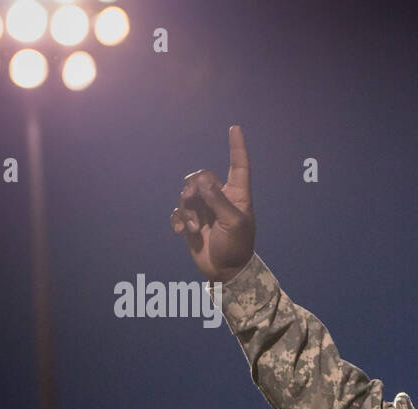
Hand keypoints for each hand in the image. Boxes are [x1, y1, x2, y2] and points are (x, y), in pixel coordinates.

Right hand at [170, 125, 254, 282]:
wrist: (225, 271)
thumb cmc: (236, 247)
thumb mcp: (234, 223)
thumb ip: (218, 200)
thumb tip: (203, 180)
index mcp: (238, 195)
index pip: (239, 166)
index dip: (237, 148)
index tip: (235, 128)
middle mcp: (221, 198)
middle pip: (202, 177)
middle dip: (194, 188)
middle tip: (193, 202)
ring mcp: (205, 209)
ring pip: (187, 193)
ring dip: (187, 208)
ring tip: (194, 227)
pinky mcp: (191, 221)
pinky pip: (178, 211)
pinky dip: (179, 220)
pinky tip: (183, 232)